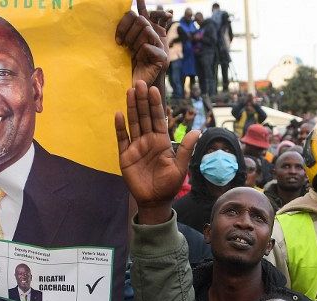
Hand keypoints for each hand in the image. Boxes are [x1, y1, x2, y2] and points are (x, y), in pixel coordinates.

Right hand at [115, 80, 199, 224]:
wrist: (155, 201)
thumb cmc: (169, 185)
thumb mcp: (180, 167)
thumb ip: (186, 149)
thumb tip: (198, 131)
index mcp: (162, 141)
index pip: (158, 118)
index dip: (156, 104)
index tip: (155, 89)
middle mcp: (148, 140)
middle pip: (144, 116)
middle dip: (142, 100)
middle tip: (140, 83)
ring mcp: (136, 146)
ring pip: (133, 123)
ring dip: (131, 108)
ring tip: (129, 92)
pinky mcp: (125, 156)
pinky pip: (122, 139)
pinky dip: (120, 127)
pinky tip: (118, 114)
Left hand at [116, 0, 167, 85]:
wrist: (131, 86)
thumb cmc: (123, 67)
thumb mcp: (120, 46)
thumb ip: (122, 30)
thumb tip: (122, 14)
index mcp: (140, 31)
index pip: (133, 14)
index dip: (123, 22)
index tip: (117, 40)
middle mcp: (150, 36)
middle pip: (141, 19)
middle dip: (128, 32)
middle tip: (124, 46)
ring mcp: (158, 46)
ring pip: (147, 30)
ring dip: (134, 42)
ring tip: (132, 53)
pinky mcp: (162, 57)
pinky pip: (147, 46)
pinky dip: (140, 54)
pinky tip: (140, 61)